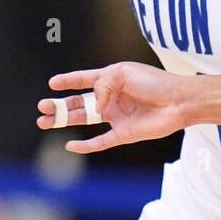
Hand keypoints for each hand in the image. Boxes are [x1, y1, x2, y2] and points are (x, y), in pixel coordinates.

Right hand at [38, 62, 193, 154]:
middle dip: (60, 105)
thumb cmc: (155, 83)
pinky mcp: (124, 134)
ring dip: (65, 121)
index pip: (85, 79)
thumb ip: (102, 87)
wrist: (179, 102)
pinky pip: (100, 141)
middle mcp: (112, 98)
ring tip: (44, 122)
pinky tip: (70, 146)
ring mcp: (116, 116)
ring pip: (84, 120)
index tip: (52, 83)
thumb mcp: (123, 74)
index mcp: (112, 79)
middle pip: (79, 102)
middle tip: (42, 107)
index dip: (68, 81)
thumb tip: (94, 108)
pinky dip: (85, 146)